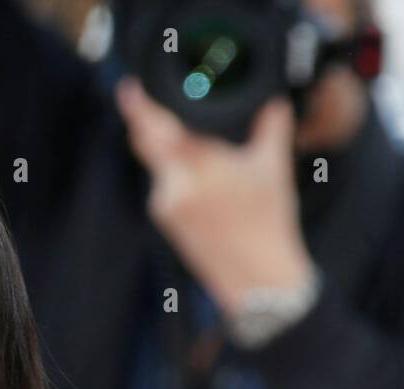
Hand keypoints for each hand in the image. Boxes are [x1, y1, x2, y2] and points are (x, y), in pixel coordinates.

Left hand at [114, 76, 313, 318]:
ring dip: (167, 148)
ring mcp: (167, 206)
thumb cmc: (269, 226)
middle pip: (149, 144)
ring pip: (157, 163)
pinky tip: (197, 175)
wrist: (257, 281)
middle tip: (143, 99)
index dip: (140, 110)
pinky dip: (174, 171)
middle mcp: (176, 187)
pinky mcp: (165, 219)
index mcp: (202, 169)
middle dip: (147, 121)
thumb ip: (272, 128)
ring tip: (194, 146)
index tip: (128, 90)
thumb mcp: (274, 170)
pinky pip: (163, 183)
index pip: (160, 132)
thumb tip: (275, 102)